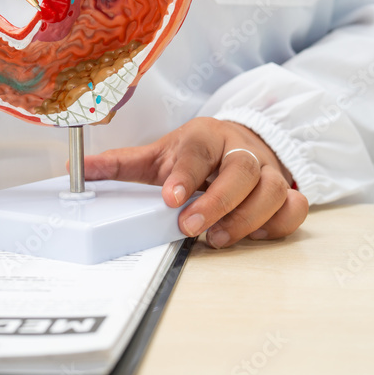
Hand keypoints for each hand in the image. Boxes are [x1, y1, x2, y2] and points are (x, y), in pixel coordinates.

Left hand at [84, 118, 308, 247]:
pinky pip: (296, 207)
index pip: (198, 149)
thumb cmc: (197, 154)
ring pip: (273, 190)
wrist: (241, 142)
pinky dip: (278, 224)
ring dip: (246, 218)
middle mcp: (242, 149)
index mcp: (207, 135)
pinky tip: (254, 234)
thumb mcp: (159, 154)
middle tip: (190, 226)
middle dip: (218, 201)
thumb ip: (121, 164)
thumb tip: (77, 168)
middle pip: (243, 170)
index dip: (186, 174)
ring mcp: (270, 170)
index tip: (170, 198)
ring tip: (216, 239)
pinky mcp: (288, 191)